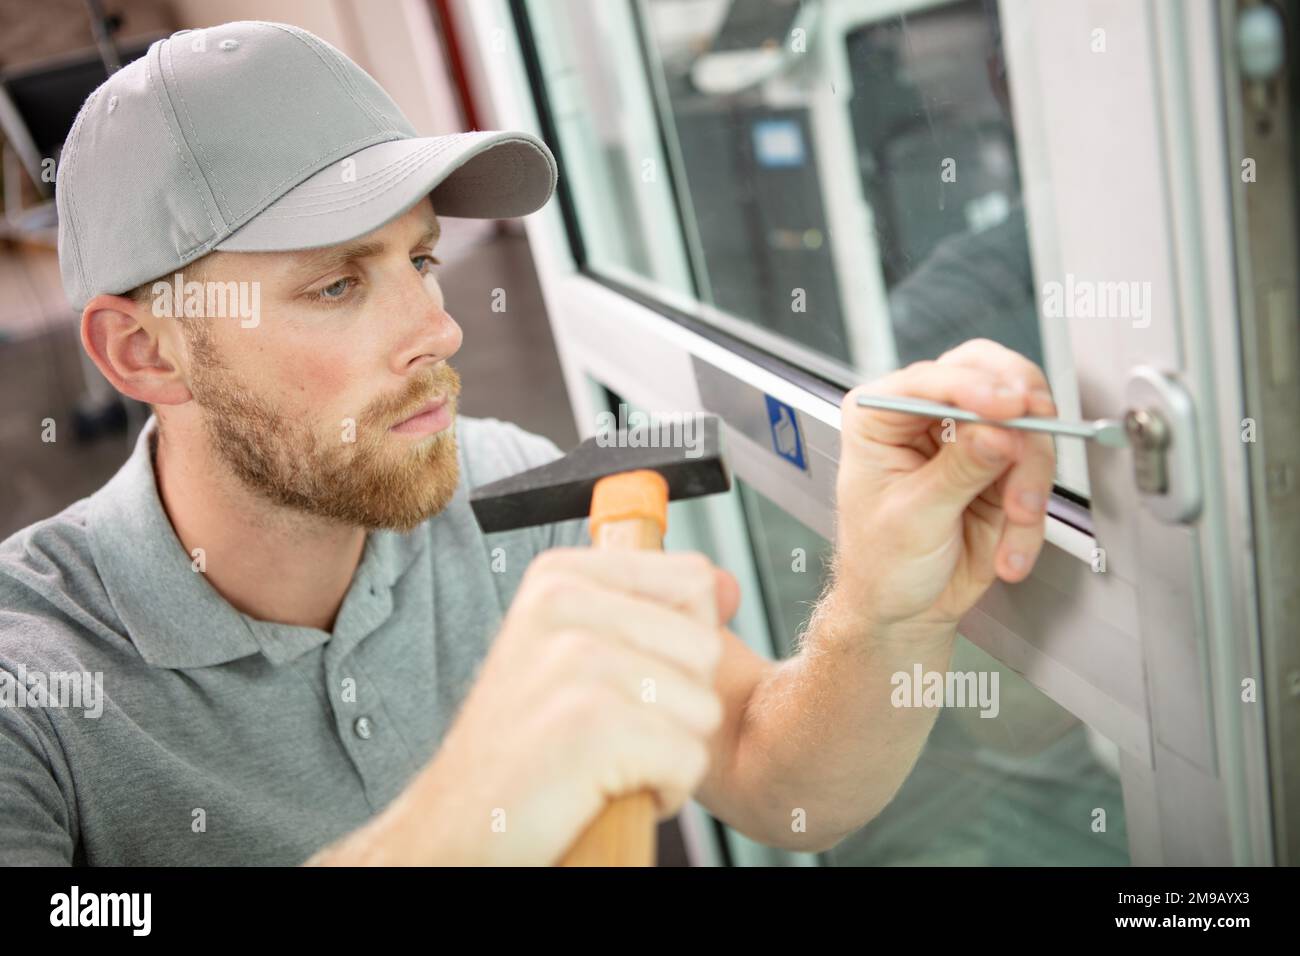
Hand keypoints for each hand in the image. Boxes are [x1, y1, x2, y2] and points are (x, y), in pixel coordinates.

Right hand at [332, 548, 738, 865]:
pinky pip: (689, 758)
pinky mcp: (591, 724)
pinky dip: (663, 790)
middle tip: (607, 731)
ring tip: (601, 760)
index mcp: (560, 576)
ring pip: (703, 707)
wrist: (457, 829)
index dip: (681, 645)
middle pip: (706, 647)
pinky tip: (604, 790)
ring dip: (668, 752)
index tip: (624, 677)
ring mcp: (575, 661)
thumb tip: (730, 586)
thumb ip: (658, 611)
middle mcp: (563, 604)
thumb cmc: (524, 749)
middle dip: (677, 706)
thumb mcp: (581, 654)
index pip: (694, 580)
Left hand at [832, 338, 1056, 632]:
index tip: (1009, 408)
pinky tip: (1009, 549)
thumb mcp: (914, 517)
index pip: (931, 380)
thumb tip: (994, 431)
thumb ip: (958, 471)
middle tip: (1030, 442)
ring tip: (1016, 520)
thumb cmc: (881, 564)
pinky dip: (1032, 512)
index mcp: (880, 417)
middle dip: (1019, 412)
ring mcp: (966, 439)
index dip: (975, 387)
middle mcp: (923, 417)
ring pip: (1024, 423)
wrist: (903, 611)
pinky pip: (1036, 469)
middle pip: (987, 376)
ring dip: (1028, 478)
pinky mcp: (1000, 467)